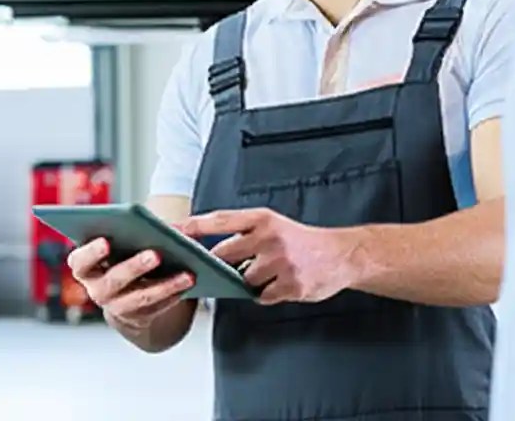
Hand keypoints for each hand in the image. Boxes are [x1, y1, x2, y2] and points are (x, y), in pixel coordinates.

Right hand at [66, 238, 194, 329]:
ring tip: (187, 273)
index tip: (106, 241)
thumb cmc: (121, 254)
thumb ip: (130, 232)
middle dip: (135, 267)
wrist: (124, 291)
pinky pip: (158, 307)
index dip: (91, 252)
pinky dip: (175, 294)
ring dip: (165, 285)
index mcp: (85, 267)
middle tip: (156, 254)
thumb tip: (168, 227)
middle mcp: (96, 290)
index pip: (79, 261)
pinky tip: (189, 282)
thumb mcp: (119, 243)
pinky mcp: (138, 317)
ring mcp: (116, 307)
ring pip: (141, 298)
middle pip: (114, 280)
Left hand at [177, 208, 352, 304]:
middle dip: (220, 264)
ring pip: (244, 280)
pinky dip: (267, 293)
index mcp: (263, 219)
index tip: (172, 231)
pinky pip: (262, 296)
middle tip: (222, 267)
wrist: (341, 255)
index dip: (193, 226)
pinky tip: (282, 283)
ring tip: (270, 272)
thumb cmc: (300, 241)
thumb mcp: (273, 225)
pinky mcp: (291, 285)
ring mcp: (280, 263)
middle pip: (224, 255)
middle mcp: (270, 238)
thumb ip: (244, 233)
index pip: (219, 220)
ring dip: (250, 280)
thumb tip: (208, 251)